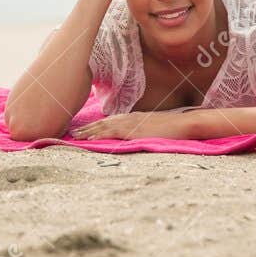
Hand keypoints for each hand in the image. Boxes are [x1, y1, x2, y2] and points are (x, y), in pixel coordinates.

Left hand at [73, 109, 194, 141]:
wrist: (183, 124)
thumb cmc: (172, 128)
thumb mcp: (153, 128)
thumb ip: (141, 130)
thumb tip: (134, 136)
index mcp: (132, 117)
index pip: (109, 120)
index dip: (95, 125)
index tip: (83, 130)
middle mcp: (128, 118)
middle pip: (103, 122)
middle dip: (87, 128)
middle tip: (71, 133)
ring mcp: (131, 123)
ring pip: (104, 126)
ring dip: (88, 131)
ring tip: (75, 137)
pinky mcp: (133, 131)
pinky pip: (112, 133)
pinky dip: (100, 135)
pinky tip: (90, 139)